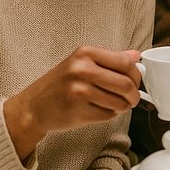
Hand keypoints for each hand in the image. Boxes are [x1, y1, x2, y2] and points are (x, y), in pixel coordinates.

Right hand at [3, 46, 142, 159]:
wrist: (32, 107)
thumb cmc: (60, 84)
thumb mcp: (82, 62)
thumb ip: (110, 59)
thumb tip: (136, 55)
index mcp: (85, 53)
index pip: (126, 63)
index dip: (137, 75)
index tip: (137, 81)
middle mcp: (81, 70)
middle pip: (126, 84)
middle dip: (134, 95)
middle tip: (132, 98)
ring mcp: (79, 92)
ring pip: (120, 102)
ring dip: (123, 107)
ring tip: (114, 104)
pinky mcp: (78, 112)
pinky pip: (108, 116)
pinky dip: (110, 115)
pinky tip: (100, 110)